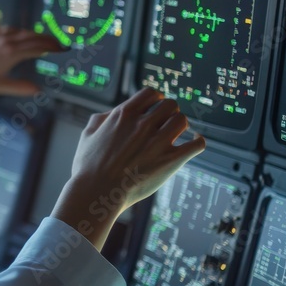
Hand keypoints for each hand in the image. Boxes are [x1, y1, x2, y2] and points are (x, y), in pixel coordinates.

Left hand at [0, 25, 64, 96]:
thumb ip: (19, 87)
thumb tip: (39, 90)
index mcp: (12, 53)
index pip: (38, 48)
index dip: (53, 48)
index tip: (64, 49)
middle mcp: (6, 40)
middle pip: (32, 36)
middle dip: (48, 39)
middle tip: (59, 44)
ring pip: (20, 31)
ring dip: (34, 35)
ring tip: (42, 40)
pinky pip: (7, 28)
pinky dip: (17, 31)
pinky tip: (16, 35)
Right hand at [51, 87, 206, 249]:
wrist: (96, 193)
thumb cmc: (88, 167)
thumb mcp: (87, 135)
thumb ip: (101, 119)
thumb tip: (112, 113)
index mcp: (123, 115)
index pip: (150, 93)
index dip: (155, 99)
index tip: (155, 108)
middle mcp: (142, 124)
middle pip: (170, 104)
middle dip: (168, 112)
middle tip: (165, 123)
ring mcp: (158, 142)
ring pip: (182, 120)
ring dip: (180, 125)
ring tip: (175, 134)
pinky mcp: (170, 161)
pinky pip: (196, 144)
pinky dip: (198, 140)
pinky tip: (193, 141)